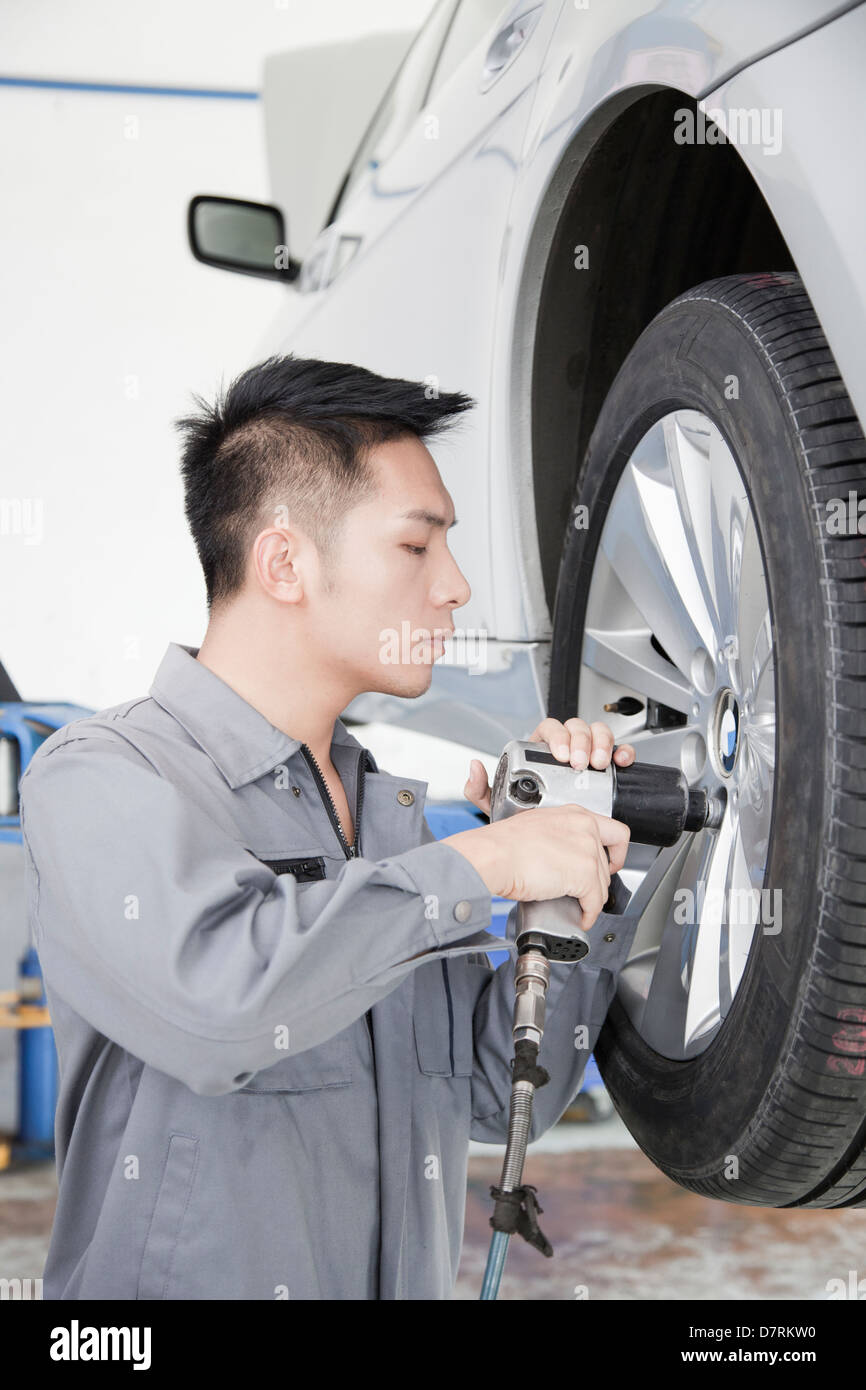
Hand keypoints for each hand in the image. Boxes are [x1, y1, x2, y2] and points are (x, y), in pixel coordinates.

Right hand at [443, 804, 629, 928]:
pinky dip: (589, 914)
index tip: (609, 863)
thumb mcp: (536, 826)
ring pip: (603, 884)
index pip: (613, 832)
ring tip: (578, 906)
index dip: (615, 852)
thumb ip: (557, 835)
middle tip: (588, 890)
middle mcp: (585, 828)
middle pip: (608, 862)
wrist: (493, 855)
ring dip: (592, 899)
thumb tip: (560, 854)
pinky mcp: (584, 875)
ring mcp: (587, 851)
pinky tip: (580, 917)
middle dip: (599, 880)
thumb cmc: (502, 843)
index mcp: (574, 814)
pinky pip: (594, 902)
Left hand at [464, 715, 635, 817]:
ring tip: (598, 764)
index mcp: (540, 749)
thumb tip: (474, 768)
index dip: (558, 736)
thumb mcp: (500, 803)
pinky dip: (622, 751)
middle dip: (581, 741)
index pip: (550, 728)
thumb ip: (481, 788)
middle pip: (576, 728)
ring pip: (598, 733)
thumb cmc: (524, 814)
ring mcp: (587, 753)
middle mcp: (565, 747)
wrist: (545, 836)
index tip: (561, 754)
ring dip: (601, 744)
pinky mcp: (605, 765)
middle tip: (580, 762)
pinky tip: (620, 761)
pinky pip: (617, 751)